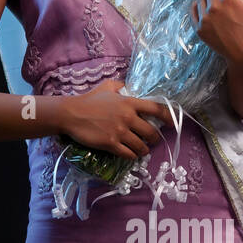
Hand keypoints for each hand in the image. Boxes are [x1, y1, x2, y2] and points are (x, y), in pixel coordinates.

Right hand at [58, 78, 173, 160]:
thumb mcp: (107, 86)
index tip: (172, 123)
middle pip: (151, 132)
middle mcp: (127, 117)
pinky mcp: (111, 144)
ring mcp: (119, 132)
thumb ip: (122, 87)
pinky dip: (132, 156)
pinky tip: (131, 155)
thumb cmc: (89, 100)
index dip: (168, 116)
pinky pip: (128, 154)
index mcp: (129, 102)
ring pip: (141, 146)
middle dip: (154, 138)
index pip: (156, 109)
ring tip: (143, 150)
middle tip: (152, 140)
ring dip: (144, 149)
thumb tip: (130, 88)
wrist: (71, 114)